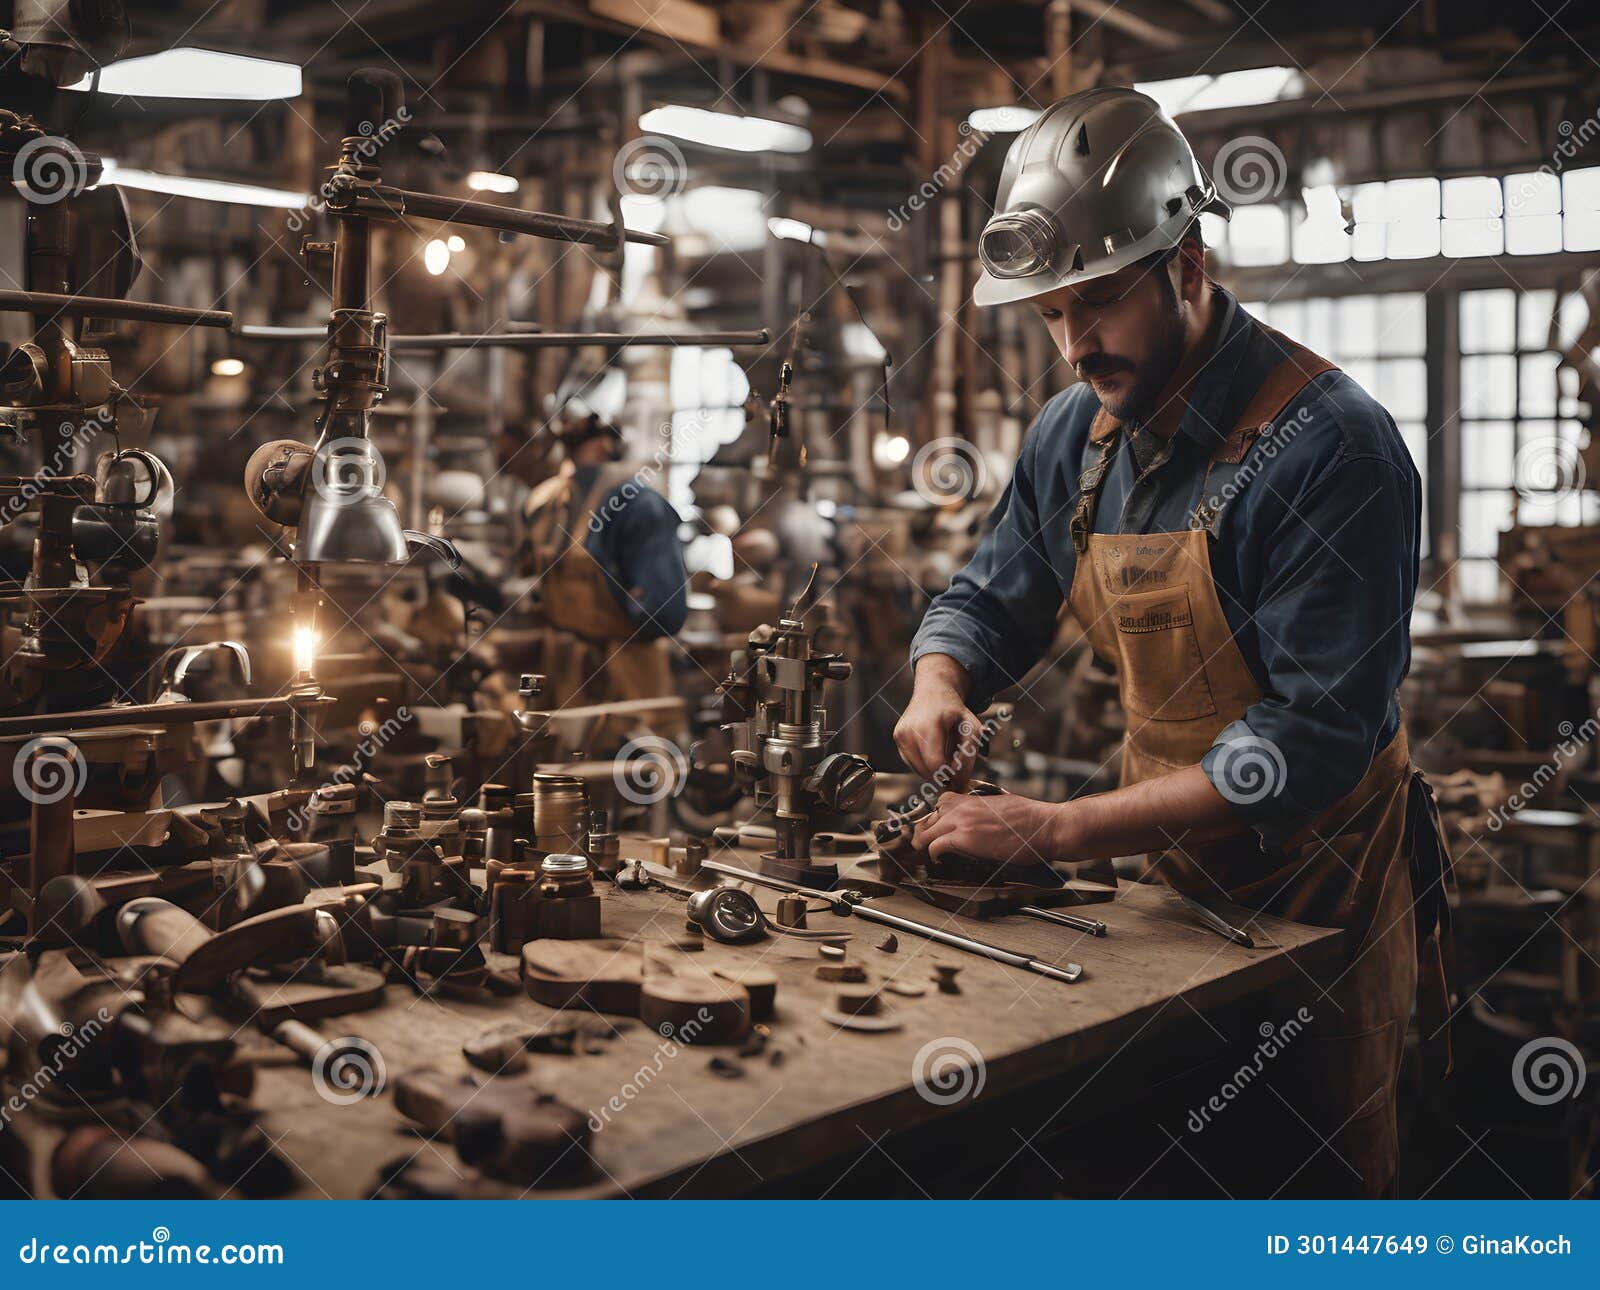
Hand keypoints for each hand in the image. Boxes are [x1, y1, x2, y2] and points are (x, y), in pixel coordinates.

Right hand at [893, 686, 980, 789]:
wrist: (933, 690)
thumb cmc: (954, 710)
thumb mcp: (971, 728)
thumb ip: (968, 755)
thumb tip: (959, 781)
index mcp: (928, 725)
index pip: (935, 764)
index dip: (950, 775)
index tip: (960, 775)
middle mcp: (909, 731)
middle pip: (926, 771)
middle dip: (943, 774)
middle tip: (956, 768)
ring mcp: (900, 735)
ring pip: (919, 770)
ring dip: (934, 770)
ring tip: (945, 754)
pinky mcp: (897, 738)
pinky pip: (912, 763)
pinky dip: (924, 763)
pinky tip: (934, 750)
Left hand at [911, 791, 1073, 866]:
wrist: (1045, 826)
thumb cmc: (1032, 819)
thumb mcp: (1005, 803)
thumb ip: (988, 807)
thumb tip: (985, 814)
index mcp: (974, 798)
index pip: (941, 802)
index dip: (937, 817)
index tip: (939, 828)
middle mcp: (964, 807)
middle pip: (928, 817)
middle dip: (927, 832)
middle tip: (930, 845)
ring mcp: (963, 821)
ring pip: (926, 832)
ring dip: (926, 844)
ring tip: (931, 854)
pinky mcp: (965, 838)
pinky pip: (935, 846)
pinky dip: (934, 855)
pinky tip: (940, 860)